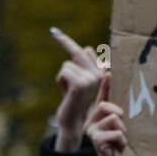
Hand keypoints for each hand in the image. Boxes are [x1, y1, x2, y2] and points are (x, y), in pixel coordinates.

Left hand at [50, 28, 105, 150]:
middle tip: (54, 32)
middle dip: (65, 42)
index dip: (70, 44)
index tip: (56, 33)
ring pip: (67, 65)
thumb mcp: (80, 82)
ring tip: (67, 90)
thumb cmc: (74, 102)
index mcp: (101, 73)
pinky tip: (65, 93)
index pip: (87, 51)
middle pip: (78, 53)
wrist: (74, 122)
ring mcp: (91, 79)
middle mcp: (100, 74)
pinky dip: (60, 81)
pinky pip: (64, 71)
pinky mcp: (80, 84)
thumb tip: (87, 48)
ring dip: (62, 77)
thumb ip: (84, 67)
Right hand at [84, 74, 128, 155]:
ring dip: (123, 130)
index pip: (101, 95)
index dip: (105, 84)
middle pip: (105, 105)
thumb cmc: (121, 145)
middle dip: (119, 115)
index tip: (109, 71)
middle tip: (124, 129)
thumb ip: (121, 110)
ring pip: (113, 118)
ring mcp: (91, 130)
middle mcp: (91, 120)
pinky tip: (119, 147)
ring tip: (122, 140)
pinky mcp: (96, 140)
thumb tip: (121, 88)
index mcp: (98, 115)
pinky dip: (121, 139)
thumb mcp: (122, 125)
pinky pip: (115, 132)